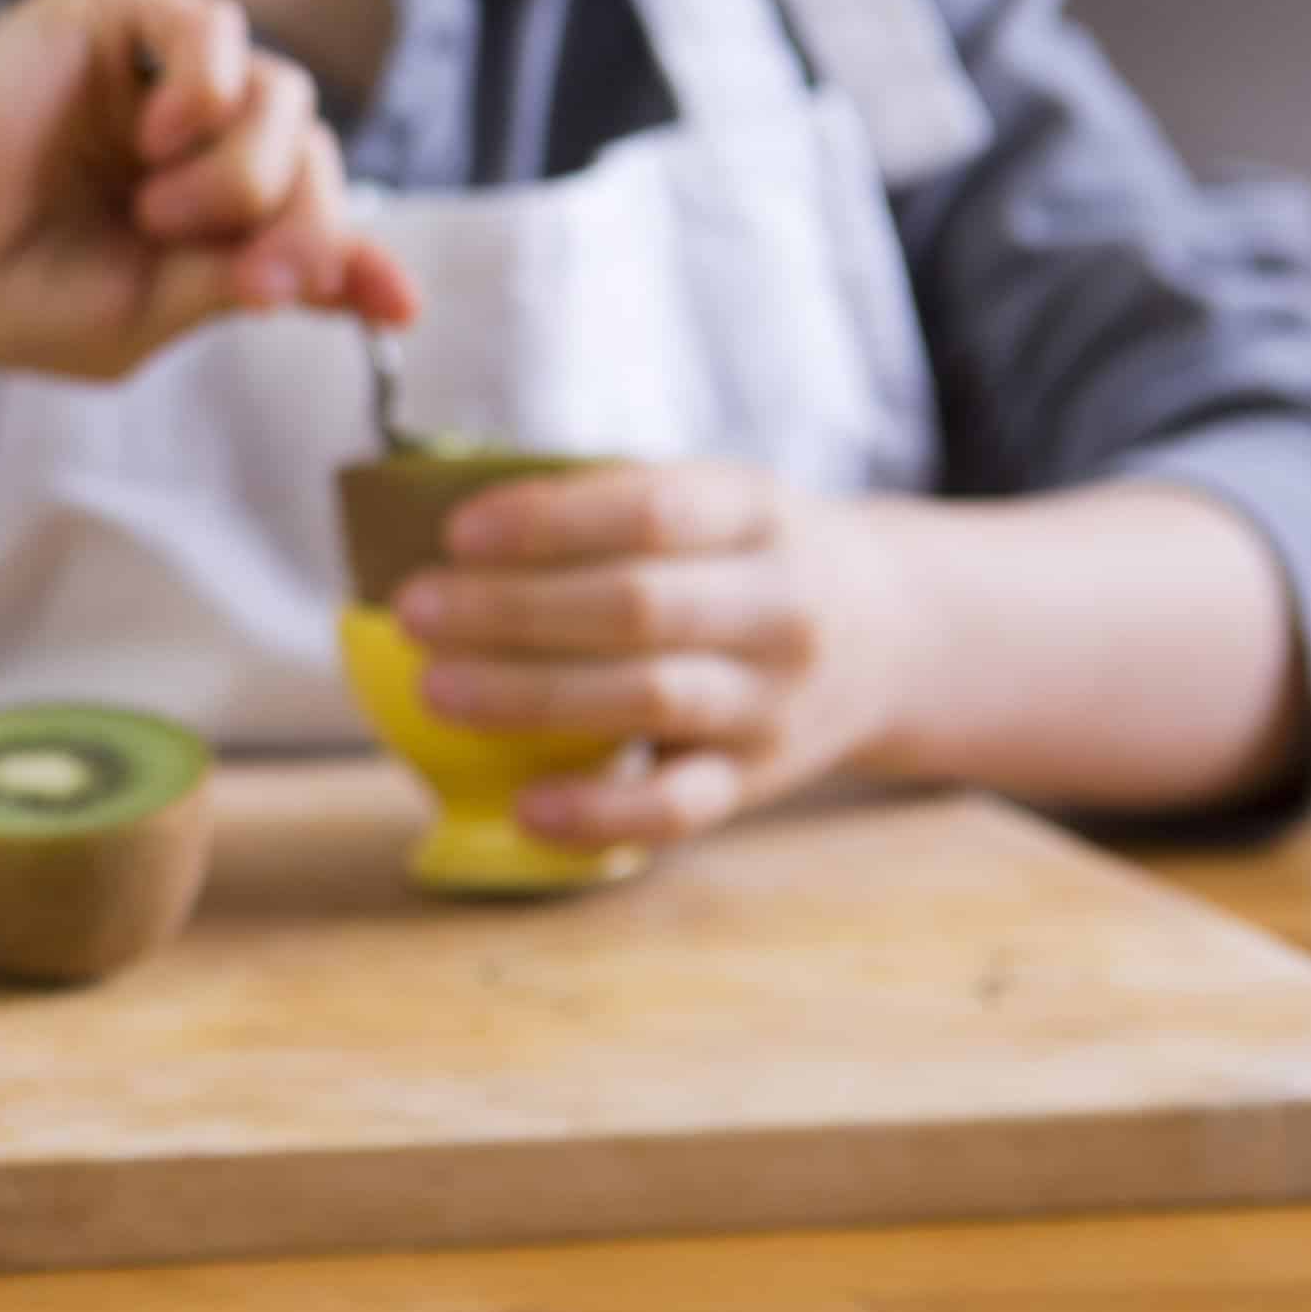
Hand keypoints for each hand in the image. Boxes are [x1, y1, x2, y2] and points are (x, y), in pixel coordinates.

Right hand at [0, 0, 416, 379]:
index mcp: (189, 206)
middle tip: (250, 279)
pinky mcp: (109, 14)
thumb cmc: (1, 292)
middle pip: (310, 151)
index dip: (354, 250)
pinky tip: (156, 139)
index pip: (306, 209)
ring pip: (283, 93)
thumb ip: (261, 280)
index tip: (395, 307)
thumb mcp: (155, 311)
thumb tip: (385, 288)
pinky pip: (214, 27)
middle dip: (300, 223)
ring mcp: (148, 71)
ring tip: (160, 213)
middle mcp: (180, 130)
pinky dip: (209, 88)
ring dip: (246, 172)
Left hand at [392, 460, 933, 850]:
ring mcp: (775, 700)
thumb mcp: (715, 499)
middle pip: (637, 608)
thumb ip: (608, 507)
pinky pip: (681, 806)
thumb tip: (440, 526)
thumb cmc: (750, 556)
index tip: (456, 532)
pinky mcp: (762, 779)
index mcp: (757, 512)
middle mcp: (778, 607)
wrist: (897, 633)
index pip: (651, 510)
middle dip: (512, 611)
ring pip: (649, 700)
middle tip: (413, 609)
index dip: (548, 521)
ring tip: (435, 688)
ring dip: (530, 697)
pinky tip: (526, 807)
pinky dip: (602, 812)